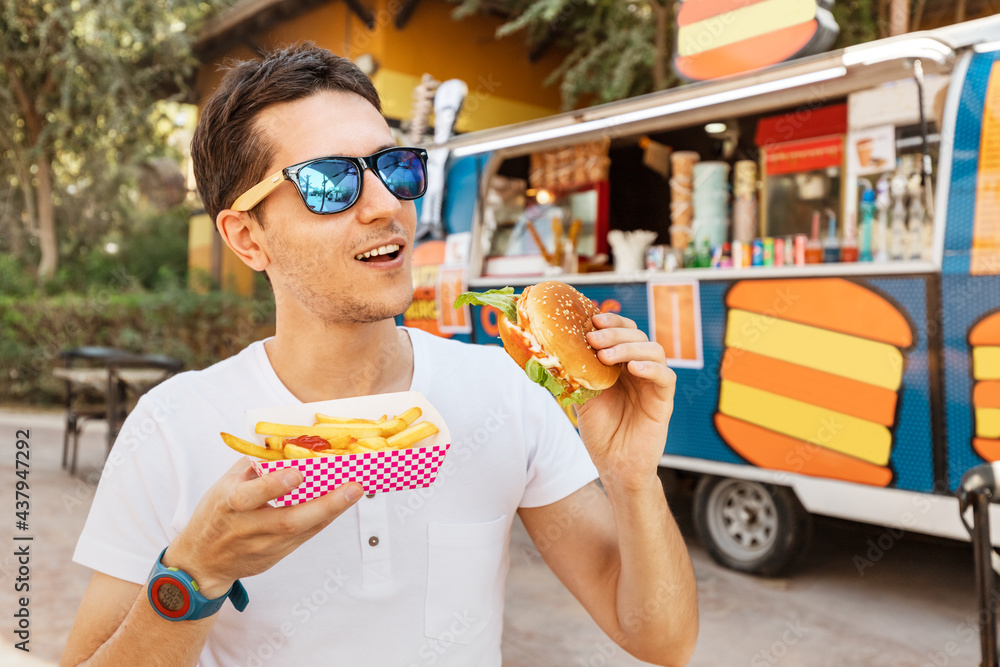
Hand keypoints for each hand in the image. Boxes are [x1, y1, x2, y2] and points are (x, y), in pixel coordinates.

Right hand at [163, 458, 362, 597]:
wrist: (202, 561)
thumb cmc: (216, 514)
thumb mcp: (224, 484)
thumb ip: (252, 465)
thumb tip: (283, 441)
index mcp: (229, 504)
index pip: (250, 496)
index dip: (274, 486)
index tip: (298, 473)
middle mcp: (247, 528)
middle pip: (288, 521)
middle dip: (324, 505)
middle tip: (352, 487)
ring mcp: (263, 546)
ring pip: (302, 531)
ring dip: (332, 511)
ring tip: (355, 491)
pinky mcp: (275, 556)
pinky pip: (305, 537)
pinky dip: (324, 519)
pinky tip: (341, 504)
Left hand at [577, 312, 676, 491]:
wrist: (614, 465)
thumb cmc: (600, 432)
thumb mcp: (581, 397)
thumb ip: (575, 374)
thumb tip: (548, 351)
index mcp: (621, 364)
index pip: (622, 332)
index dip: (611, 321)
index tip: (591, 319)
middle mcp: (639, 369)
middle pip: (638, 336)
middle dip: (615, 333)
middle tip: (593, 338)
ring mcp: (653, 384)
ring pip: (654, 350)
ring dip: (629, 347)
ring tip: (606, 356)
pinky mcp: (663, 401)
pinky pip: (666, 377)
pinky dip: (651, 368)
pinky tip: (633, 369)